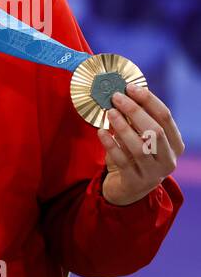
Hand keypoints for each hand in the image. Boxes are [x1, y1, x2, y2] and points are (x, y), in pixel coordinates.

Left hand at [98, 84, 184, 205]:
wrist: (127, 189)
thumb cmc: (134, 157)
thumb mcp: (141, 138)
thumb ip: (138, 120)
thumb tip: (124, 93)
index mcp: (175, 144)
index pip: (165, 116)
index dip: (148, 100)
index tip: (130, 87)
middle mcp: (168, 159)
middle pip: (155, 130)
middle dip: (135, 111)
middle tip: (116, 97)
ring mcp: (153, 173)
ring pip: (140, 146)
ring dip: (123, 127)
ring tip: (109, 112)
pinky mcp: (135, 182)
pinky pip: (122, 161)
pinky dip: (111, 145)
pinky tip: (101, 132)